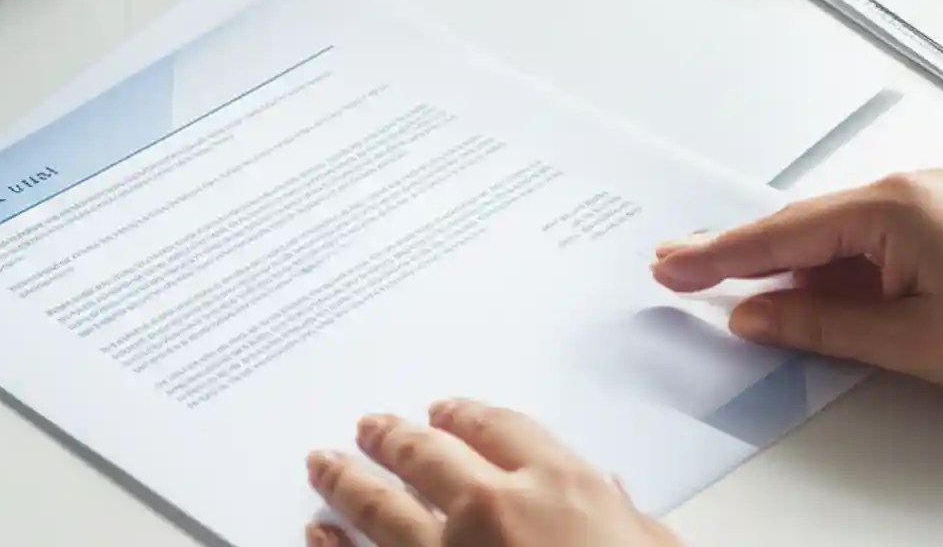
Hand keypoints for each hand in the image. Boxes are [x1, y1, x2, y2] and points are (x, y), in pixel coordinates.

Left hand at [304, 399, 680, 546]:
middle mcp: (491, 509)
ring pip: (379, 505)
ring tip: (322, 464)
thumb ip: (626, 518)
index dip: (465, 415)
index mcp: (558, 485)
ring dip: (346, 480)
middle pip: (426, 454)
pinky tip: (316, 532)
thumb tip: (613, 495)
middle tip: (369, 426)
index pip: (498, 427)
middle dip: (394, 437)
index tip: (444, 411)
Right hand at [652, 170, 942, 394]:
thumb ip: (818, 326)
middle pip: (799, 228)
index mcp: (894, 207)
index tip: (672, 266)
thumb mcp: (907, 341)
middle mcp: (905, 191)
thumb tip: (752, 318)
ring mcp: (923, 204)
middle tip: (673, 263)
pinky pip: (860, 244)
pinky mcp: (936, 224)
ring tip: (715, 280)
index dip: (721, 256)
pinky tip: (790, 290)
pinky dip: (823, 269)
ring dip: (780, 265)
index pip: (784, 236)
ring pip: (828, 238)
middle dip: (737, 252)